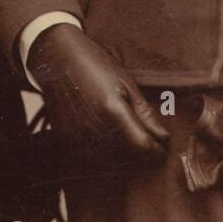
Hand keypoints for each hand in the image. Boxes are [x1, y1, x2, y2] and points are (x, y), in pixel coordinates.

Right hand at [27, 23, 168, 163]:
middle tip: (150, 142)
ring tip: (129, 139)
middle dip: (143, 154)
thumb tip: (164, 138)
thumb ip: (145, 114)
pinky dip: (105, 153)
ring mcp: (79, 137)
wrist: (58, 59)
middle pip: (129, 158)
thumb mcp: (126, 83)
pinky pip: (93, 158)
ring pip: (111, 162)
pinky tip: (108, 138)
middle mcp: (95, 128)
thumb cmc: (95, 65)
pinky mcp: (67, 140)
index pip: (143, 146)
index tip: (163, 148)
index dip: (157, 151)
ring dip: (125, 157)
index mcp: (113, 111)